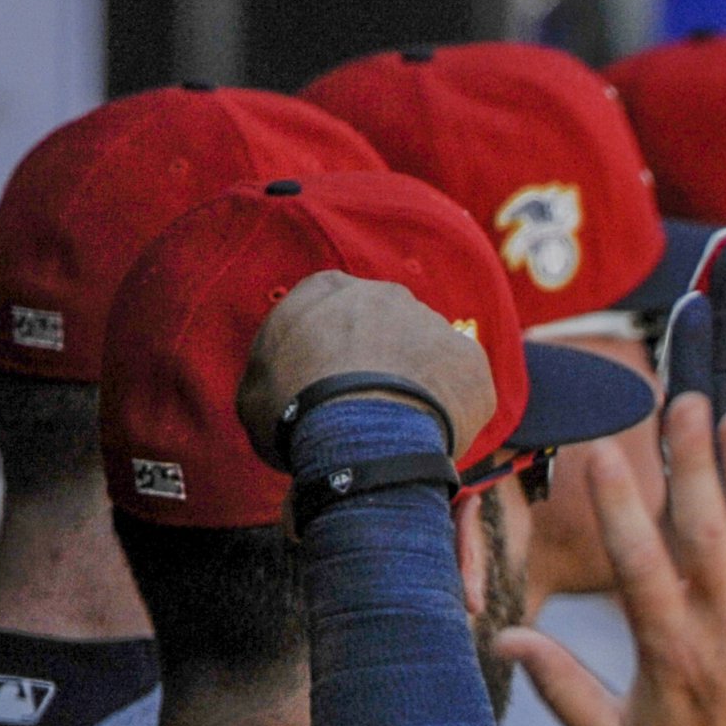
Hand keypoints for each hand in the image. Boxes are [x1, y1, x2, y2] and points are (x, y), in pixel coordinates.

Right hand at [236, 270, 494, 471]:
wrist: (358, 435)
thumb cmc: (294, 414)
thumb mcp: (255, 393)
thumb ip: (273, 375)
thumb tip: (279, 389)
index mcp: (325, 290)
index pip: (332, 311)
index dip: (333, 351)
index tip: (332, 384)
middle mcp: (384, 294)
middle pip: (386, 328)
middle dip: (382, 362)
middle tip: (371, 408)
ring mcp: (432, 323)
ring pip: (427, 355)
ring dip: (420, 385)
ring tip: (402, 430)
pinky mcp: (470, 359)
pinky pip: (463, 385)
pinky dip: (454, 409)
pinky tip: (433, 436)